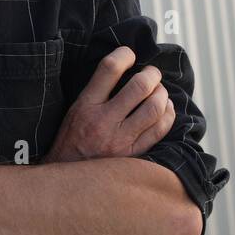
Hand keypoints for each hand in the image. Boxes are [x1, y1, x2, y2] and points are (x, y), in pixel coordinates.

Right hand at [42, 46, 174, 163]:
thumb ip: (95, 92)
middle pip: (140, 86)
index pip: (109, 69)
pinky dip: (168, 115)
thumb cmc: (71, 141)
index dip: (124, 54)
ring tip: (160, 91)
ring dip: (162, 94)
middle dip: (152, 74)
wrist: (67, 181)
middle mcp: (104, 121)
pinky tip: (165, 110)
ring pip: (154, 108)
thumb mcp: (74, 111)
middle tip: (153, 74)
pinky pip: (159, 130)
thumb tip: (121, 69)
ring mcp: (120, 140)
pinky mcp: (133, 155)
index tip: (129, 54)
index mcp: (86, 105)